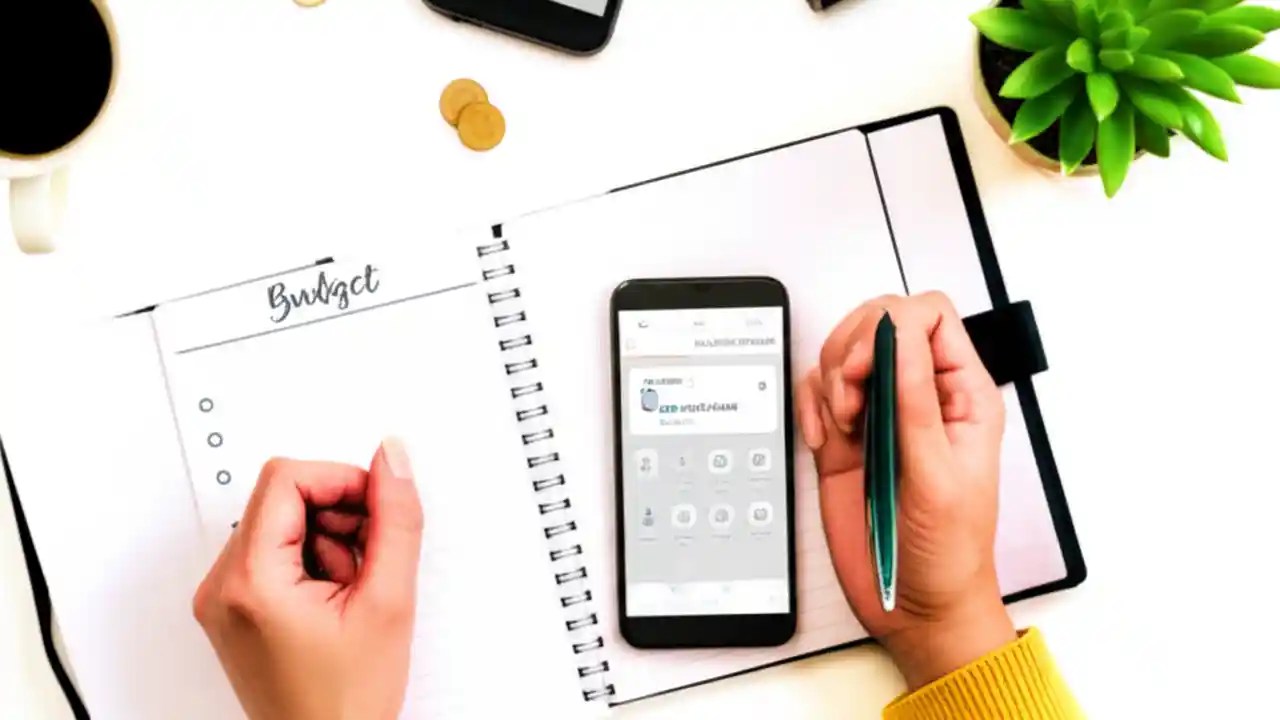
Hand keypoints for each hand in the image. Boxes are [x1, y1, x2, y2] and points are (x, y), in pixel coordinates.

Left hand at [193, 438, 423, 719]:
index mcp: (248, 582)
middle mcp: (221, 586)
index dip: (342, 480)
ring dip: (329, 542)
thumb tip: (392, 460)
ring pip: (282, 523)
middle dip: (338, 517)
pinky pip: (275, 553)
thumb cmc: (347, 704)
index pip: (286, 477)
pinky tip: (336, 600)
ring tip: (351, 591)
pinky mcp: (235, 607)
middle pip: (282, 498)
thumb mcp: (388, 601)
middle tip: (367, 562)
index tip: (375, 507)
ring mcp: (223, 598)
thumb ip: (395, 520)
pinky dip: (314, 562)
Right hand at [797, 291, 1014, 689]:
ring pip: (842, 353)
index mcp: (961, 395)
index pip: (929, 317)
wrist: (916, 604)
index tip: (868, 368)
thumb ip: (915, 403)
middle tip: (850, 399)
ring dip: (830, 382)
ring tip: (843, 424)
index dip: (891, 326)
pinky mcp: (845, 437)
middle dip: (852, 349)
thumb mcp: (938, 475)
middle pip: (878, 323)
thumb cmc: (949, 550)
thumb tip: (900, 337)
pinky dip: (811, 408)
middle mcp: (919, 396)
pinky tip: (825, 439)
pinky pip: (817, 393)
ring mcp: (879, 414)